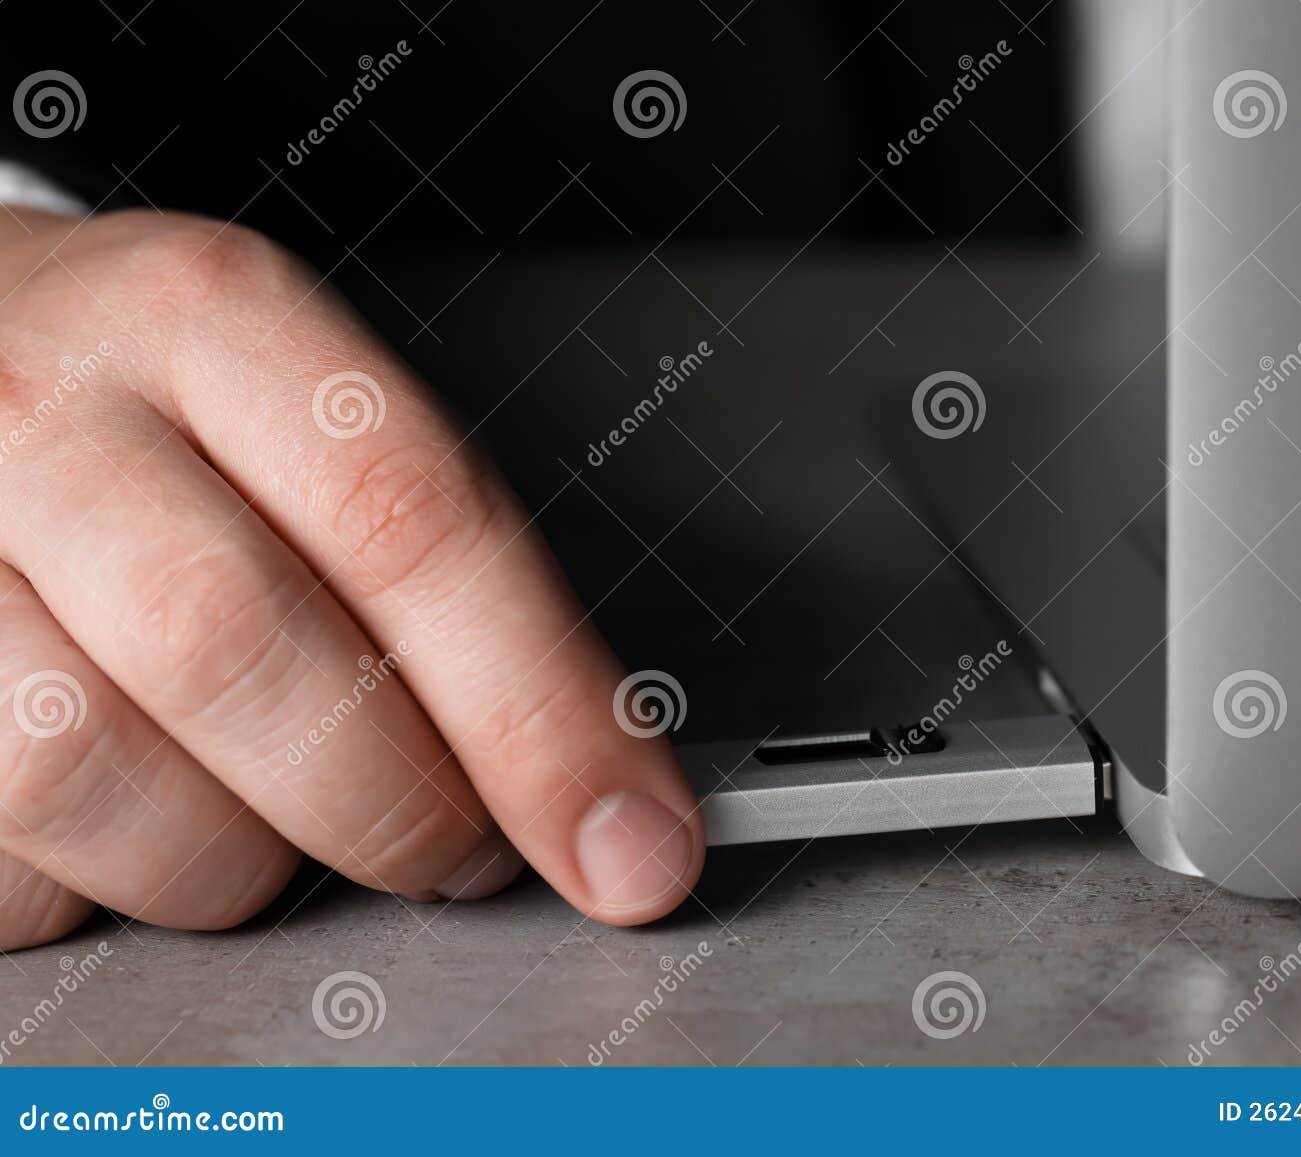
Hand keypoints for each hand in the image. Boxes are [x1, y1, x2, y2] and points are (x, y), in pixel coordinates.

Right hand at [0, 208, 703, 949]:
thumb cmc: (145, 395)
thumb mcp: (294, 395)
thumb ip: (430, 559)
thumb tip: (586, 770)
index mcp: (206, 319)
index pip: (410, 524)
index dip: (539, 713)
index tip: (628, 841)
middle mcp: (39, 412)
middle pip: (245, 655)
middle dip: (393, 805)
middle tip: (455, 843)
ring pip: (91, 777)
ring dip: (227, 855)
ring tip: (267, 812)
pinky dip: (91, 879)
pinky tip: (129, 810)